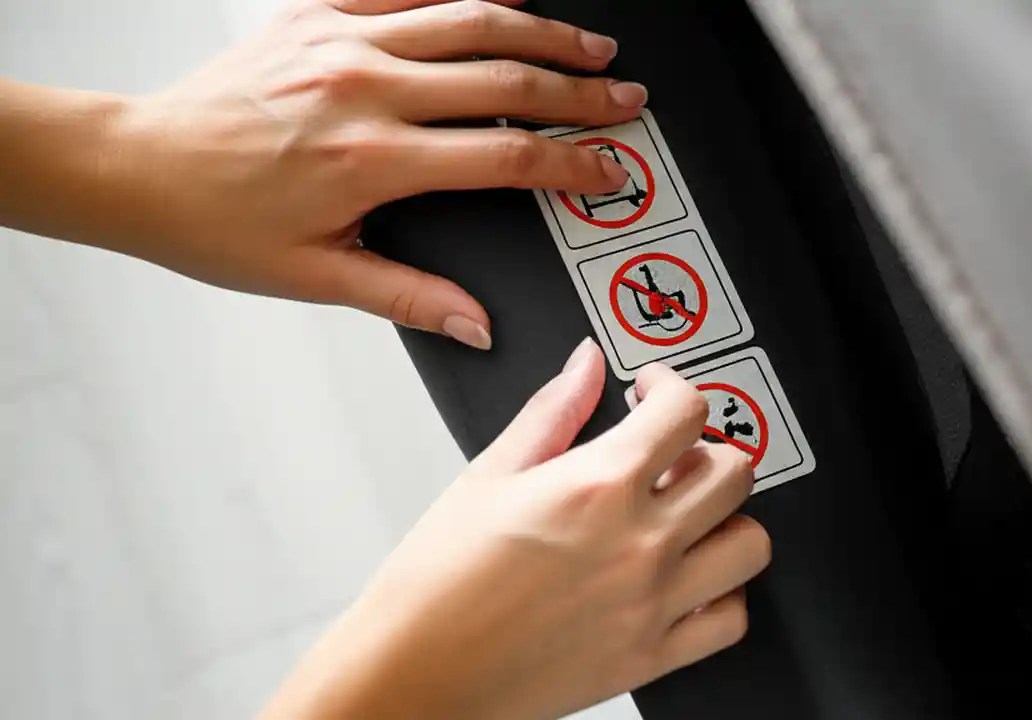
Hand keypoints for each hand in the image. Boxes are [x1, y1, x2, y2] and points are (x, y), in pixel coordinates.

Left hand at [110, 0, 643, 348]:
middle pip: (504, 80)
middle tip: (625, 96)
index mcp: (372, 159)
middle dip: (578, 91)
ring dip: (540, 33)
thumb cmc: (214, 221)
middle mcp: (364, 88)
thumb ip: (410, 297)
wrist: (137, 165)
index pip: (504, 157)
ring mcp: (342, 40)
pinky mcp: (316, 13)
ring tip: (588, 45)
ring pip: (468, 20)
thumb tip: (476, 325)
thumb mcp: (318, 276)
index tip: (608, 167)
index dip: (570, 163)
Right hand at [263, 340, 771, 719]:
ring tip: (689, 514)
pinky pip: (731, 619)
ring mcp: (652, 603)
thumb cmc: (436, 583)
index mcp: (597, 486)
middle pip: (735, 470)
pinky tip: (690, 578)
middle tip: (671, 452)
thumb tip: (584, 366)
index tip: (653, 392)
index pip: (686, 411)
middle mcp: (638, 542)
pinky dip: (724, 593)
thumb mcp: (489, 475)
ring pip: (750, 542)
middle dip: (707, 447)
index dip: (672, 386)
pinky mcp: (652, 656)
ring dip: (727, 519)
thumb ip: (553, 411)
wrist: (416, 670)